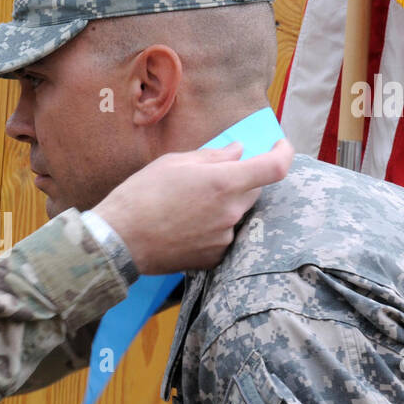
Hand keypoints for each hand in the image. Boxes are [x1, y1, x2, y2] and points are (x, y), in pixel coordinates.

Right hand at [92, 138, 293, 273]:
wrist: (120, 240)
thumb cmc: (141, 195)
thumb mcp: (174, 163)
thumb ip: (212, 156)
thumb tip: (237, 151)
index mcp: (224, 182)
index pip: (275, 167)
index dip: (283, 153)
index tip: (279, 146)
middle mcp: (230, 211)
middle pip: (254, 190)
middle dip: (241, 179)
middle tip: (210, 178)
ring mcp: (224, 237)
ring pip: (237, 213)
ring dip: (223, 205)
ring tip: (188, 205)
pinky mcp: (214, 257)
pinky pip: (224, 236)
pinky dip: (212, 227)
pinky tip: (185, 225)